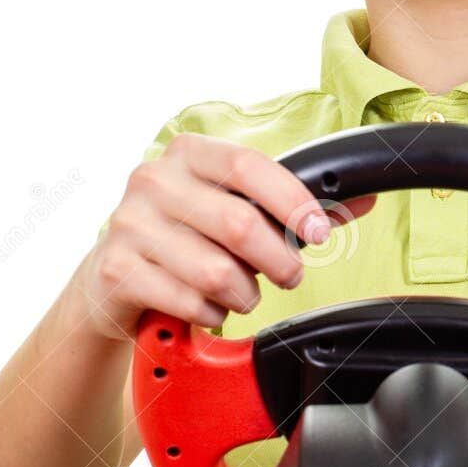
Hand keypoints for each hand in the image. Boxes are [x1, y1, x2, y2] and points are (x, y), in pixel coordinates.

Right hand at [79, 133, 376, 339]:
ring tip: (241, 293)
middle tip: (289, 275)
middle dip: (278, 260)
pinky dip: (210, 313)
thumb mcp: (233, 211)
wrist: (109, 279)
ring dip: (243, 294)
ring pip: (216, 271)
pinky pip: (188, 301)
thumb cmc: (185, 238)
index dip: (293, 200)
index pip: (249, 165)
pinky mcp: (115, 270)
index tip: (320, 230)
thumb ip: (292, 205)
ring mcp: (129, 224)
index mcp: (188, 153)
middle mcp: (153, 180)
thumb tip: (357, 199)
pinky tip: (206, 307)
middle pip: (239, 224)